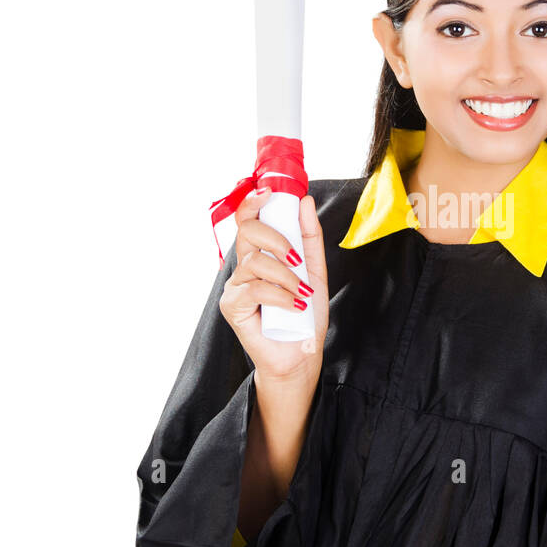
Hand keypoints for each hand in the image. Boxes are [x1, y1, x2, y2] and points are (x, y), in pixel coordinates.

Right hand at [218, 187, 328, 385]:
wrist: (302, 353)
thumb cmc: (305, 315)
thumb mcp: (315, 271)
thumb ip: (309, 238)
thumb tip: (305, 201)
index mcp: (261, 254)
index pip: (249, 220)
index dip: (253, 203)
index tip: (268, 192)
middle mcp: (244, 266)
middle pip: (247, 233)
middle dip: (276, 239)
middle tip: (297, 259)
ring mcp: (235, 286)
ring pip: (254, 263)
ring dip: (285, 276)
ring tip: (302, 294)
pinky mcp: (232, 306)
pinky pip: (254, 288)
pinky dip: (281, 296)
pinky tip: (294, 307)